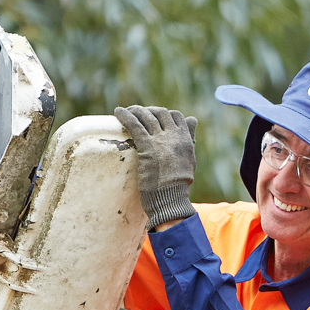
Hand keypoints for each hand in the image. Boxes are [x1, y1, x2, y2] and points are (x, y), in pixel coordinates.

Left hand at [114, 105, 197, 231]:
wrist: (171, 198)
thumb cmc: (178, 184)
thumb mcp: (190, 158)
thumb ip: (190, 138)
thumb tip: (192, 119)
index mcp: (185, 139)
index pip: (176, 116)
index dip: (164, 114)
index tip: (154, 117)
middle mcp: (174, 136)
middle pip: (160, 113)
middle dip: (148, 111)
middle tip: (138, 114)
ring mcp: (160, 140)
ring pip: (146, 116)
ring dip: (135, 111)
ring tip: (126, 111)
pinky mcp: (147, 146)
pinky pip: (135, 125)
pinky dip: (125, 116)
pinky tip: (117, 112)